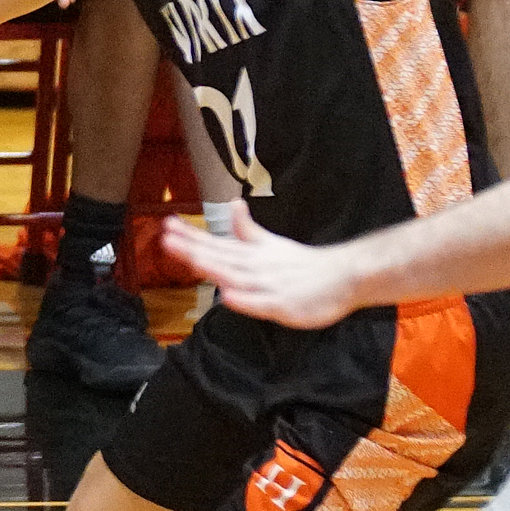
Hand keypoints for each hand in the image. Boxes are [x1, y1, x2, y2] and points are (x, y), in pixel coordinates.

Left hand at [161, 203, 360, 328]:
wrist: (343, 277)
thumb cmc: (302, 263)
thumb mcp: (270, 243)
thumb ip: (247, 230)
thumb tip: (233, 204)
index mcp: (250, 254)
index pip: (215, 243)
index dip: (191, 236)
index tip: (166, 225)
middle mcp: (255, 267)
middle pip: (220, 256)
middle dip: (193, 248)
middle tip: (167, 238)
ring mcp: (268, 285)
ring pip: (236, 276)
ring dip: (214, 268)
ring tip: (191, 259)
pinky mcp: (282, 305)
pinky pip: (260, 304)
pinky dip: (244, 300)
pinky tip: (227, 296)